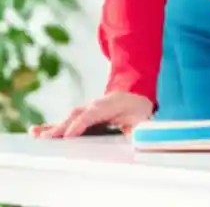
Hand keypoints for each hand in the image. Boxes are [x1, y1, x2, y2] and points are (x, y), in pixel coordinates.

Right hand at [31, 91, 152, 138]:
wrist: (137, 98)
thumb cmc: (139, 112)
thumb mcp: (143, 120)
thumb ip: (138, 129)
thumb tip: (133, 138)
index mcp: (113, 104)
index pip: (94, 113)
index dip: (80, 124)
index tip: (69, 136)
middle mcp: (97, 104)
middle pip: (77, 114)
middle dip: (63, 127)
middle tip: (48, 140)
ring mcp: (88, 108)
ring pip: (69, 117)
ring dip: (54, 128)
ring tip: (37, 136)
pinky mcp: (82, 115)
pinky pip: (66, 121)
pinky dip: (52, 127)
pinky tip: (36, 131)